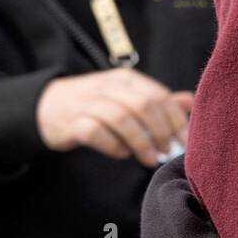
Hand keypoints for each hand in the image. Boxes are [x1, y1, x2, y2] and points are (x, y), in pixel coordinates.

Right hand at [36, 69, 192, 165]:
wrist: (47, 106)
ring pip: (121, 118)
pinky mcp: (72, 122)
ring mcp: (88, 103)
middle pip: (143, 105)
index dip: (176, 120)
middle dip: (161, 131)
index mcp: (126, 79)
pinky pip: (96, 133)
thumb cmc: (98, 104)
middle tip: (167, 151)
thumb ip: (158, 101)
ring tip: (150, 158)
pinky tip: (122, 153)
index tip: (186, 141)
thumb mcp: (128, 96)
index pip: (159, 95)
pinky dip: (113, 145)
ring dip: (141, 142)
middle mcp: (108, 87)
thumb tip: (190, 102)